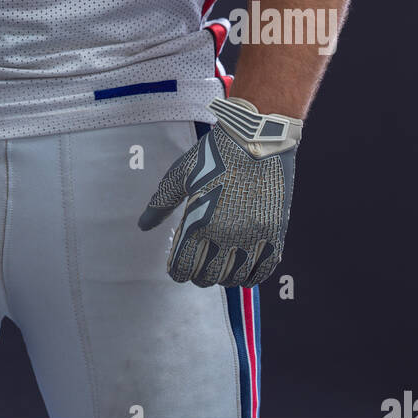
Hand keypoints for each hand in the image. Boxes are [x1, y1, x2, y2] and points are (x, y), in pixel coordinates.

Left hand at [137, 97, 301, 286]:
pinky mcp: (275, 234)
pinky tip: (243, 265)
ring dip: (224, 275)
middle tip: (197, 262)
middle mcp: (227, 235)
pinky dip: (251, 274)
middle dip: (198, 273)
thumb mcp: (180, 175)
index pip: (182, 269)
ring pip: (235, 279)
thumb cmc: (215, 154)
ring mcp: (253, 237)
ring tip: (219, 263)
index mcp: (200, 222)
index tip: (177, 265)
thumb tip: (142, 226)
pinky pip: (263, 271)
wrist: (258, 138)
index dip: (177, 270)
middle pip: (207, 277)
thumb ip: (160, 204)